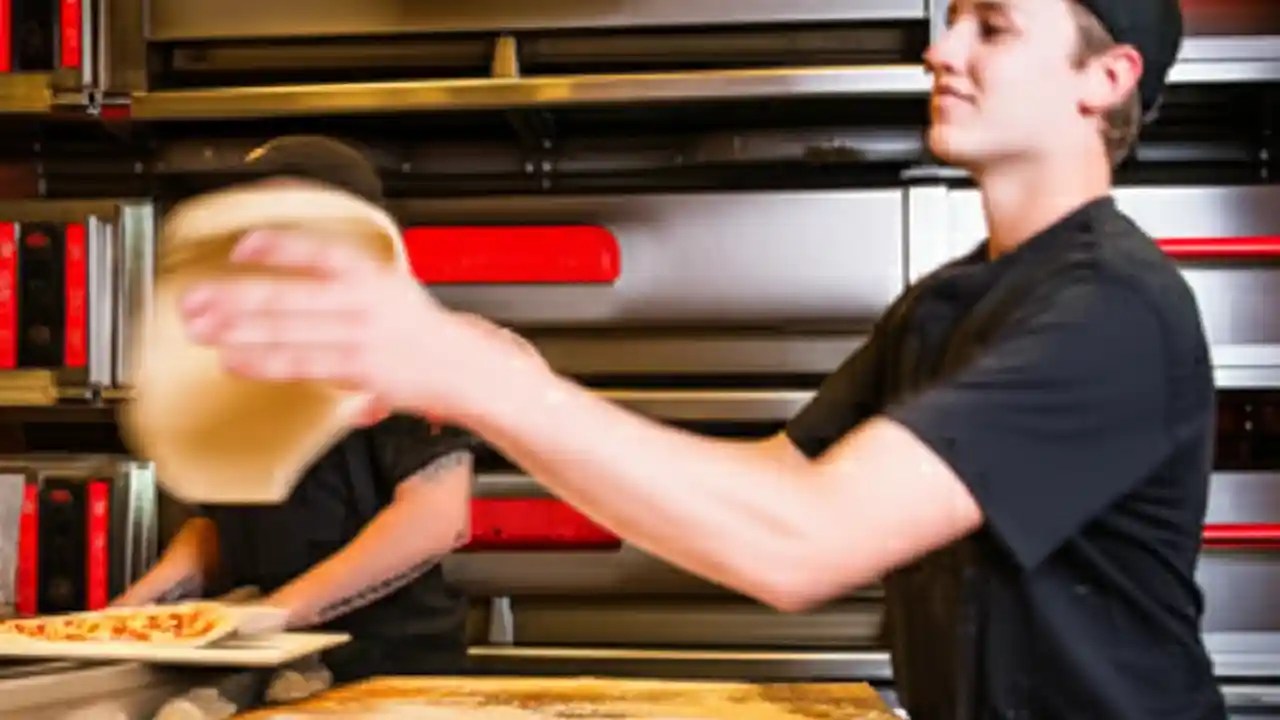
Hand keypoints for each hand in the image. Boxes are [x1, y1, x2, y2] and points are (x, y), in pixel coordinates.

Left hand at [179, 231, 546, 421]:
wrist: (462, 367)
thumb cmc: (420, 329)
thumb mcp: (390, 284)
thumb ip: (344, 272)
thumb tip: (292, 261)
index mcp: (371, 273)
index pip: (318, 250)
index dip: (277, 245)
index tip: (241, 244)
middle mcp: (364, 301)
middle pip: (289, 292)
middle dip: (235, 295)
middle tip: (194, 297)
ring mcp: (360, 337)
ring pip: (288, 330)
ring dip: (238, 329)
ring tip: (200, 328)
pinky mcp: (358, 370)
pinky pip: (301, 365)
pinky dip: (263, 361)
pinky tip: (234, 360)